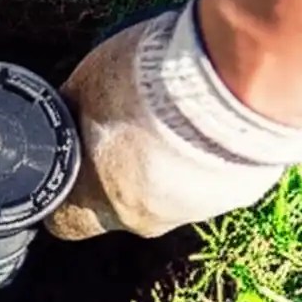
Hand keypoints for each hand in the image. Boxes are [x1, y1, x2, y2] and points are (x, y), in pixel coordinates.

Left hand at [44, 0, 301, 240]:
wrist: (225, 81)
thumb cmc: (146, 86)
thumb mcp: (86, 84)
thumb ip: (75, 109)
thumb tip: (67, 107)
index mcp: (97, 199)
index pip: (66, 220)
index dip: (66, 193)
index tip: (72, 167)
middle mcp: (144, 218)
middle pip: (122, 205)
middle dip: (122, 170)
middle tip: (129, 127)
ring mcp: (194, 210)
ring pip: (170, 192)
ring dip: (168, 161)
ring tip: (174, 117)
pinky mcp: (236, 194)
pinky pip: (212, 178)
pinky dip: (206, 156)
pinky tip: (206, 123)